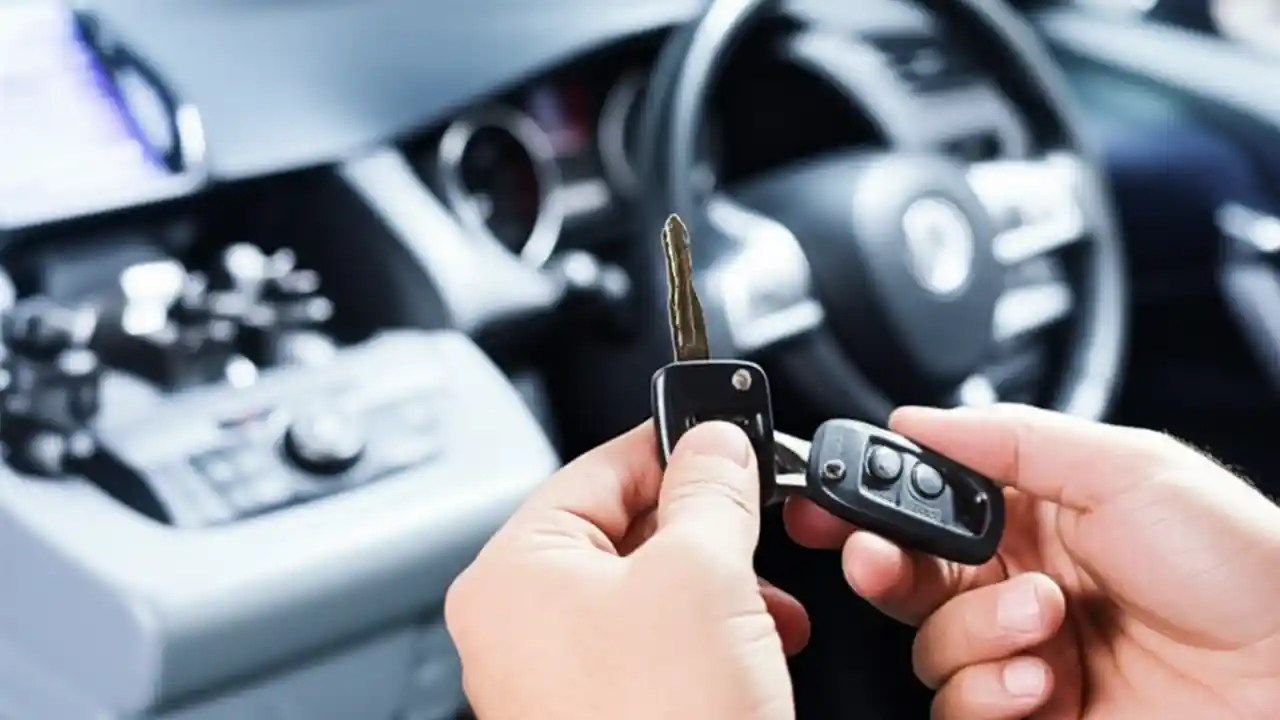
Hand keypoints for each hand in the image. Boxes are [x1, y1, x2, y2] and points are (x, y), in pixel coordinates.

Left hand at [446, 421, 809, 719]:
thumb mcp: (703, 574)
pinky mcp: (598, 714)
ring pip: (647, 590)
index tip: (726, 439)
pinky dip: (709, 633)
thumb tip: (715, 443)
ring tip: (769, 600)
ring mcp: (554, 677)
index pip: (595, 468)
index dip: (671, 447)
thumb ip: (711, 488)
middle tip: (758, 520)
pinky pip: (654, 645)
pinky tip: (757, 642)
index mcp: (514, 572)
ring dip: (719, 583)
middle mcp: (519, 624)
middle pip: (623, 529)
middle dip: (705, 528)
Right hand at [786, 404, 1279, 718]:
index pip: (923, 502)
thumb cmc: (1240, 564)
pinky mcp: (1033, 719)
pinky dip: (991, 692)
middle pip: (904, 577)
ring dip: (974, 632)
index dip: (867, 498)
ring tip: (1045, 620)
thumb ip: (1012, 439)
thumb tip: (916, 419)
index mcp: (1034, 517)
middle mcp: (1018, 586)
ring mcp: (1024, 657)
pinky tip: (1045, 678)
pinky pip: (960, 710)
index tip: (828, 497)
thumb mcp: (1127, 467)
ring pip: (928, 648)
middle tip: (879, 555)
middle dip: (881, 563)